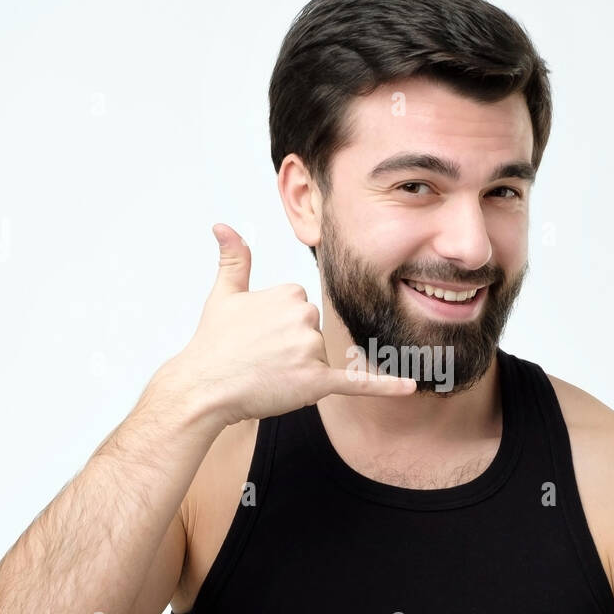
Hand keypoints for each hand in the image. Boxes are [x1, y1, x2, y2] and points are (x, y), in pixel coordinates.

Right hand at [151, 223, 416, 427]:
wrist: (203, 388)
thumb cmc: (213, 344)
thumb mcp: (223, 294)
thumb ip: (234, 258)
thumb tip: (223, 225)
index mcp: (291, 292)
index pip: (303, 309)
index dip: (281, 326)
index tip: (258, 334)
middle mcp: (305, 316)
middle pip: (314, 332)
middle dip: (292, 348)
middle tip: (259, 356)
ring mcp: (311, 349)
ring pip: (320, 359)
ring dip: (298, 370)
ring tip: (266, 373)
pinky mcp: (316, 382)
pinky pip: (358, 382)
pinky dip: (386, 386)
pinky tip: (410, 385)